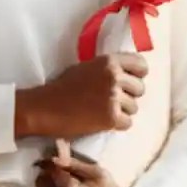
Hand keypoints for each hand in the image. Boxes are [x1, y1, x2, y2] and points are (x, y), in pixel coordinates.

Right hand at [15, 54, 147, 139]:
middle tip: (111, 101)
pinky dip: (117, 125)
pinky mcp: (111, 117)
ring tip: (102, 112)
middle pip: (140, 89)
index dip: (137, 75)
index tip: (130, 82)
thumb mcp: (86, 67)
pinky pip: (127, 123)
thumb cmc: (62, 87)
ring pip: (134, 108)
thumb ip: (107, 68)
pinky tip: (102, 122)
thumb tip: (127, 74)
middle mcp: (114, 76)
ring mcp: (114, 97)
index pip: (141, 65)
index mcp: (109, 61)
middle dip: (129, 96)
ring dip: (122, 112)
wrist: (45, 108)